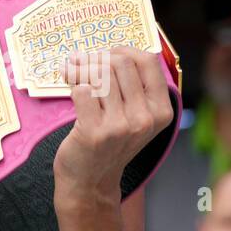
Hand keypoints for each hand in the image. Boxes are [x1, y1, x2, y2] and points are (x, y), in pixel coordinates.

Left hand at [53, 46, 172, 196]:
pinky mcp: (96, 131)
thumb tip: (114, 48)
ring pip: (99, 73)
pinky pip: (82, 89)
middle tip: (81, 63)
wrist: (90, 182)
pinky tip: (69, 90)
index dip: (122, 50)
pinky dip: (73, 85)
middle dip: (96, 58)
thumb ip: (134, 86)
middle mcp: (145, 118)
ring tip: (72, 73)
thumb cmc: (110, 143)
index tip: (105, 54)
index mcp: (161, 111)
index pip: (147, 60)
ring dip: (80, 69)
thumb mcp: (136, 117)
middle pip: (120, 62)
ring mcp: (121, 126)